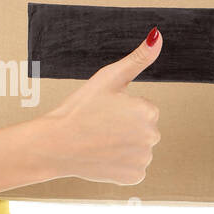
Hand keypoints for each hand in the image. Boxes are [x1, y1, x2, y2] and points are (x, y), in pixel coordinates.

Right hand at [38, 28, 162, 184]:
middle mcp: (152, 136)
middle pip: (145, 129)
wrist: (56, 144)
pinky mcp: (134, 177)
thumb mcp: (108, 78)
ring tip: (100, 142)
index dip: (124, 109)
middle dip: (128, 128)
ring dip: (125, 146)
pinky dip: (121, 164)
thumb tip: (158, 36)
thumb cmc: (79, 109)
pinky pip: (134, 168)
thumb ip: (138, 58)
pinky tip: (104, 157)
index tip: (105, 112)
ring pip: (140, 149)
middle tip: (100, 126)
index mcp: (148, 111)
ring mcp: (143, 159)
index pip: (145, 109)